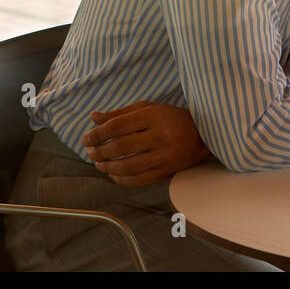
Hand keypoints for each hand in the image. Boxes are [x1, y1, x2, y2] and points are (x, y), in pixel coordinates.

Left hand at [80, 101, 211, 186]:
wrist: (203, 135)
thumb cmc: (171, 118)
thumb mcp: (148, 108)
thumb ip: (120, 113)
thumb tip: (93, 117)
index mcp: (153, 116)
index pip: (117, 125)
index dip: (97, 133)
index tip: (86, 138)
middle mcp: (160, 135)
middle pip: (120, 146)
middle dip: (99, 151)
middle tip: (90, 152)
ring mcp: (164, 155)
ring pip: (128, 166)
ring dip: (107, 166)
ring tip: (98, 163)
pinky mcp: (167, 171)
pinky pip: (139, 180)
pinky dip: (121, 179)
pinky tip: (113, 174)